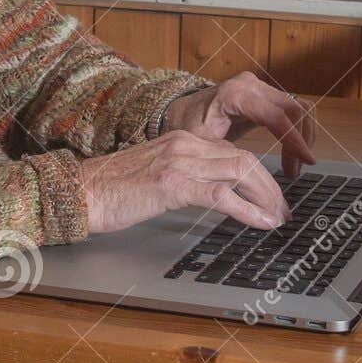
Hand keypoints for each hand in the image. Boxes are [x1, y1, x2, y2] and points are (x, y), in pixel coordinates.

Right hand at [78, 131, 289, 234]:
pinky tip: (260, 223)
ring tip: (277, 218)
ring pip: (240, 171)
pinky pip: (221, 195)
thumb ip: (183, 175)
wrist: (79, 192)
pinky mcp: (172, 184)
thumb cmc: (110, 191)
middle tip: (283, 210)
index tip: (271, 197)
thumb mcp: (154, 174)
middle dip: (270, 186)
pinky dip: (247, 210)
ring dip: (266, 197)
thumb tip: (213, 193)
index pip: (234, 151)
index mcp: (181, 139)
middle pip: (245, 159)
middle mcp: (184, 144)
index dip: (260, 175)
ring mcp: (179, 162)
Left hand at [161, 72, 317, 178]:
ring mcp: (261, 88)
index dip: (294, 139)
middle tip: (294, 171)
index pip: (276, 115)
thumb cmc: (189, 127)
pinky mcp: (266, 95)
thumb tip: (251, 178)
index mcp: (234, 94)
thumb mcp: (203, 144)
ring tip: (293, 166)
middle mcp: (251, 85)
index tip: (306, 160)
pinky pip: (294, 110)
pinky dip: (299, 131)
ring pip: (300, 108)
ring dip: (303, 138)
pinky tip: (292, 153)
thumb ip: (226, 157)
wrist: (183, 111)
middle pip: (294, 109)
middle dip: (300, 142)